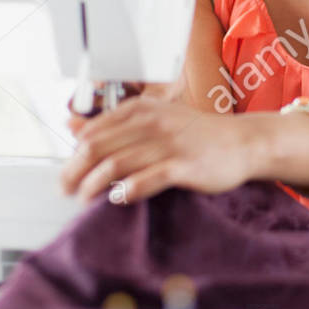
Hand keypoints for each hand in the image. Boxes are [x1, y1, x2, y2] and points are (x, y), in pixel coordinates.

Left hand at [60, 93, 255, 203]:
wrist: (243, 142)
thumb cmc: (197, 133)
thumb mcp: (154, 118)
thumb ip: (114, 123)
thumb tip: (72, 125)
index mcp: (141, 109)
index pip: (93, 132)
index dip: (73, 155)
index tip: (66, 173)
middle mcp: (152, 123)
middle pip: (98, 148)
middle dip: (74, 172)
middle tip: (65, 190)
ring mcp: (169, 144)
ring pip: (116, 165)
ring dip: (93, 185)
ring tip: (85, 198)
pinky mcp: (184, 166)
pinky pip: (146, 180)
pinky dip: (126, 191)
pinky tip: (117, 199)